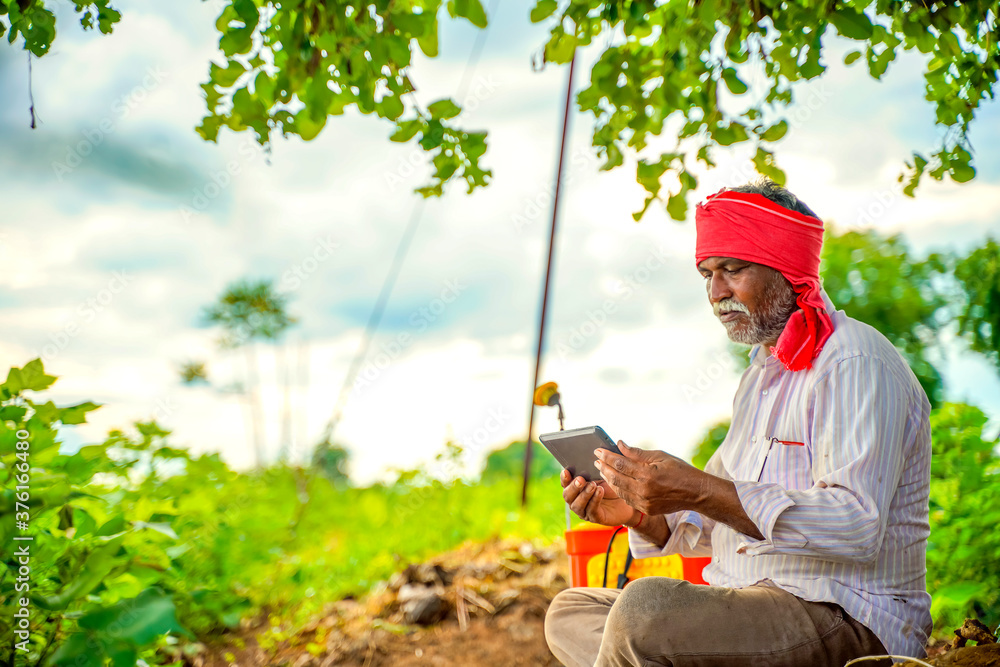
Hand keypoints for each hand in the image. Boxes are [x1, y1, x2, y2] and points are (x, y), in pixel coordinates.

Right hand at [560, 468, 637, 526]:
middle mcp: (576, 500)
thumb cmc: (612, 485)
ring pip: (577, 505)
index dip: (564, 478)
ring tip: (593, 485)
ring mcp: (584, 510)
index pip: (565, 483)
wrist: (627, 501)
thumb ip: (596, 466)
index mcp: (575, 487)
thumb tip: (596, 453)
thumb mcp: (603, 474)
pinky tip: (600, 491)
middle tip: (581, 479)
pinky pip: (591, 510)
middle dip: (573, 487)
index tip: (566, 471)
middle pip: (567, 495)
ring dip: (584, 494)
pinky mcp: (595, 518)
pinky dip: (594, 500)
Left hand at [594, 440, 709, 515]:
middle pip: (616, 478)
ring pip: (619, 490)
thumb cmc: (680, 471)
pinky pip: (627, 499)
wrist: (696, 493)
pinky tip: (614, 482)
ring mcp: (645, 502)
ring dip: (609, 480)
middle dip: (604, 468)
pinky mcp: (646, 509)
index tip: (598, 451)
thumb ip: (637, 453)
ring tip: (602, 470)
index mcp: (648, 474)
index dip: (607, 456)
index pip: (620, 464)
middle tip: (596, 460)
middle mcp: (644, 490)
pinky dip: (619, 490)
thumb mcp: (660, 456)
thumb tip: (620, 445)